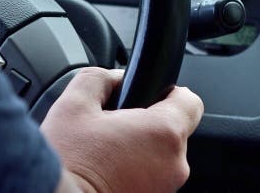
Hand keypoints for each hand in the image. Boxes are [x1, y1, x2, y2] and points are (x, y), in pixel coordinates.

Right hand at [41, 67, 203, 192]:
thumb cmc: (67, 163)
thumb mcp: (74, 103)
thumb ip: (102, 78)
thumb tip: (115, 79)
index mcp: (164, 133)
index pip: (191, 102)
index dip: (170, 93)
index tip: (150, 96)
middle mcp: (174, 165)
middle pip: (173, 131)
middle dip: (147, 125)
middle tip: (114, 128)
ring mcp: (165, 190)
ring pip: (161, 158)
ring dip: (141, 151)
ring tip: (107, 153)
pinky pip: (151, 179)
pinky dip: (136, 173)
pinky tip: (109, 172)